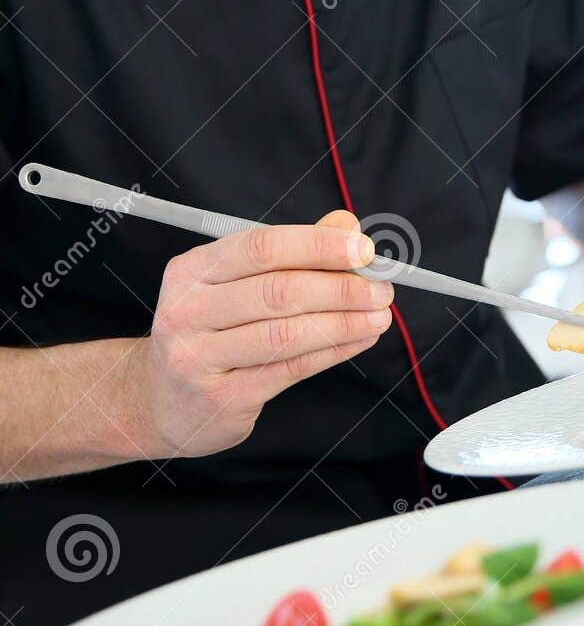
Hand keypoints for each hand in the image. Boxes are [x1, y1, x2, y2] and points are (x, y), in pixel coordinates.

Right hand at [123, 210, 392, 459]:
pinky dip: (332, 352)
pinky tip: (358, 340)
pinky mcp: (220, 397)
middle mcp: (188, 310)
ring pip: (286, 334)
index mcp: (192, 270)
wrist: (158, 400)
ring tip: (379, 316)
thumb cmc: (208, 332)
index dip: (318, 246)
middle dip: (341, 288)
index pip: (263, 247)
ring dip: (343, 323)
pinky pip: (289, 368)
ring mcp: (199, 356)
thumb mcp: (235, 284)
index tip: (364, 249)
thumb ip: (290, 253)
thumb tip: (346, 225)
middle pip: (278, 291)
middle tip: (382, 288)